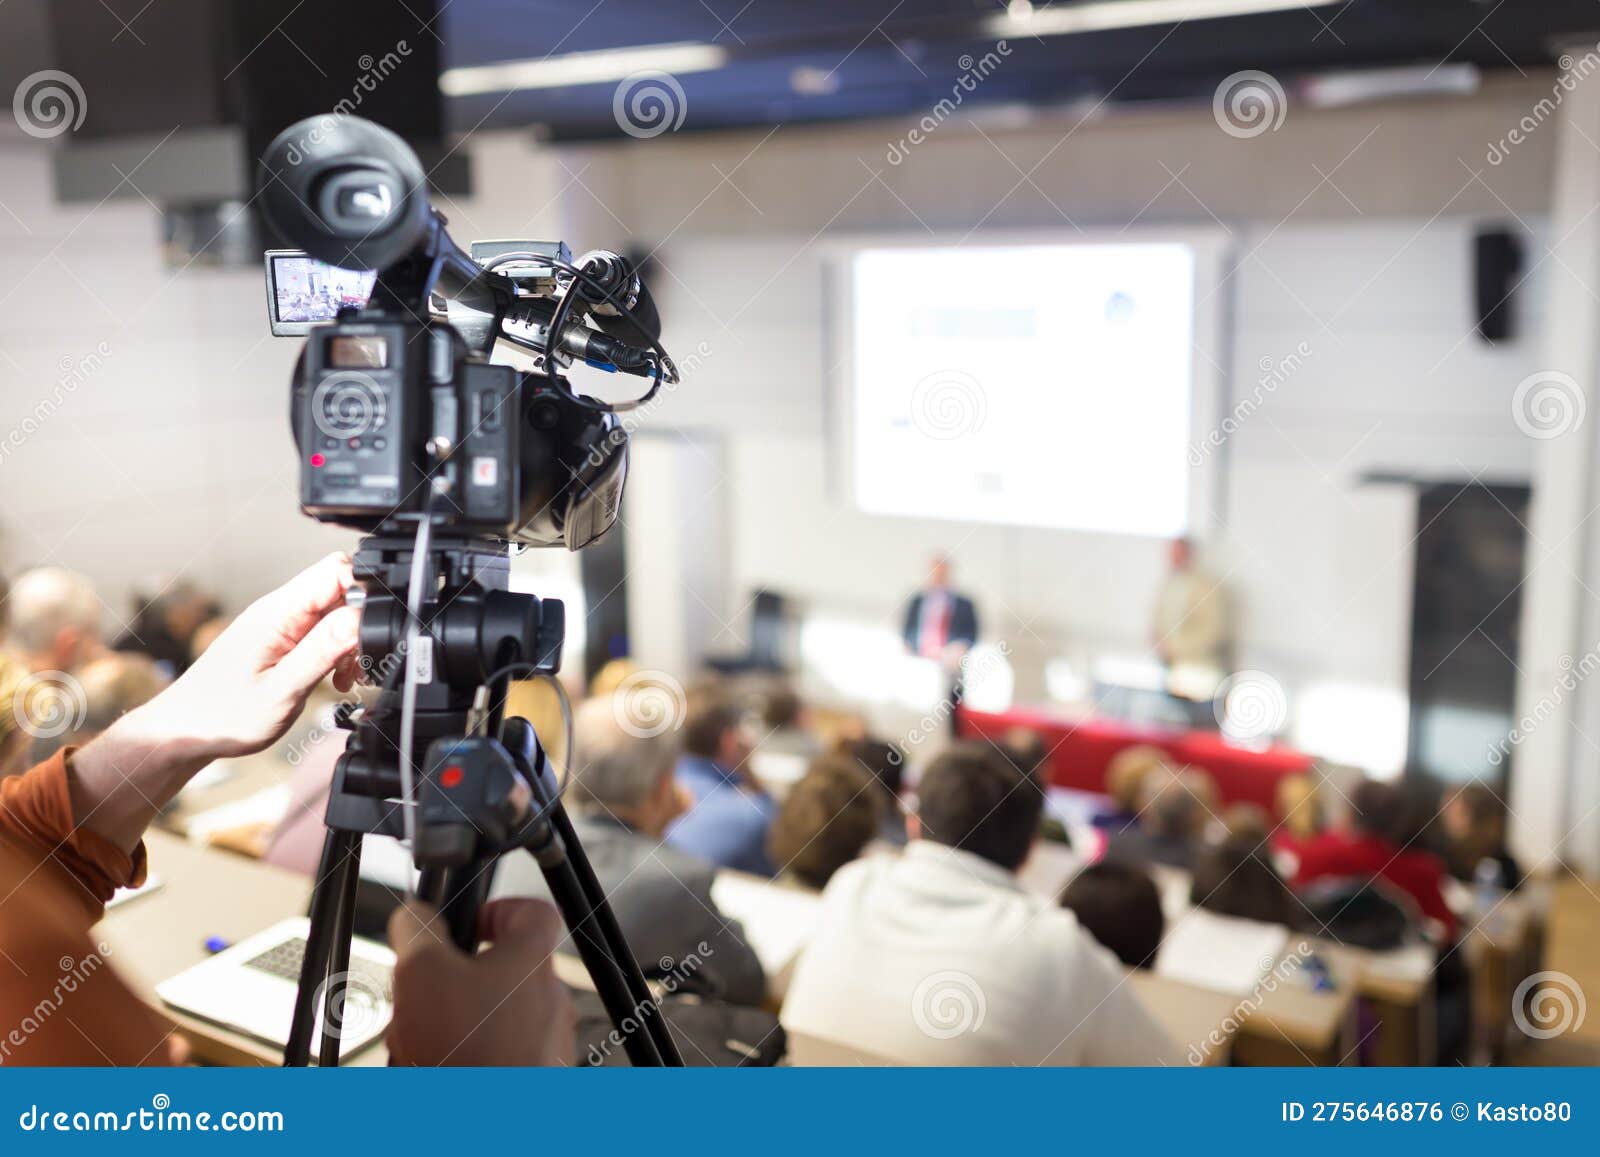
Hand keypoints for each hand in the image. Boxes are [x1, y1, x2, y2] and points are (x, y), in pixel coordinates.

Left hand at [69, 553, 361, 851]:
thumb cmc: (221, 716)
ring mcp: (280, 624)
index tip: (369, 633)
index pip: (336, 570)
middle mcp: (279, 610)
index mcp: (278, 612)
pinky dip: (336, 654)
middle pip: (341, 590)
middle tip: (356, 664)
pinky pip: (321, 632)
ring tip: (343, 678)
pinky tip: (332, 680)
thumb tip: (361, 618)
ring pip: (335, 614)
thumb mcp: (282, 689)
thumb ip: (324, 650)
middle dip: (361, 624)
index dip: (364, 593)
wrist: (184, 731)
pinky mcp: (281, 640)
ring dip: (349, 644)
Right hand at [387, 899, 575, 1066]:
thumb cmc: (466, 1051)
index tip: (467, 927)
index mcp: (532, 961)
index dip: (495, 911)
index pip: (532, 912)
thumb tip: (415, 913)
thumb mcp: (421, 970)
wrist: (489, 1127)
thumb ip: (418, 929)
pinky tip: (442, 1067)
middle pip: (503, 970)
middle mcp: (551, 999)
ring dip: (457, 1023)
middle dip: (456, 981)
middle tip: (425, 997)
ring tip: (424, 1042)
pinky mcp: (536, 1077)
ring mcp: (547, 1042)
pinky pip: (501, 1055)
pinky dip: (470, 1057)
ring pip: (497, 1017)